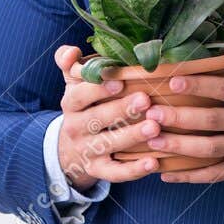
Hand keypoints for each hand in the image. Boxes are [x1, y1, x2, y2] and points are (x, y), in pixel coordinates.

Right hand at [52, 45, 163, 190]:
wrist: (68, 150)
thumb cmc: (82, 108)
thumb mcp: (72, 85)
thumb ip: (69, 64)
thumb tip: (71, 51)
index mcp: (71, 104)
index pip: (80, 96)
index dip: (98, 90)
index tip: (121, 82)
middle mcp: (76, 127)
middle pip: (97, 119)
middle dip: (122, 110)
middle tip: (146, 100)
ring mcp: (87, 150)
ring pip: (109, 144)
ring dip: (132, 136)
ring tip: (154, 127)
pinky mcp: (98, 170)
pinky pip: (115, 172)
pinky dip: (133, 170)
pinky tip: (153, 163)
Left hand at [145, 39, 223, 184]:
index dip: (199, 85)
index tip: (173, 82)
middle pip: (212, 121)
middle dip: (180, 118)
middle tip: (151, 114)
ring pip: (209, 149)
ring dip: (179, 147)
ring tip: (152, 140)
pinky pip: (215, 174)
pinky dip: (190, 176)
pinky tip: (165, 173)